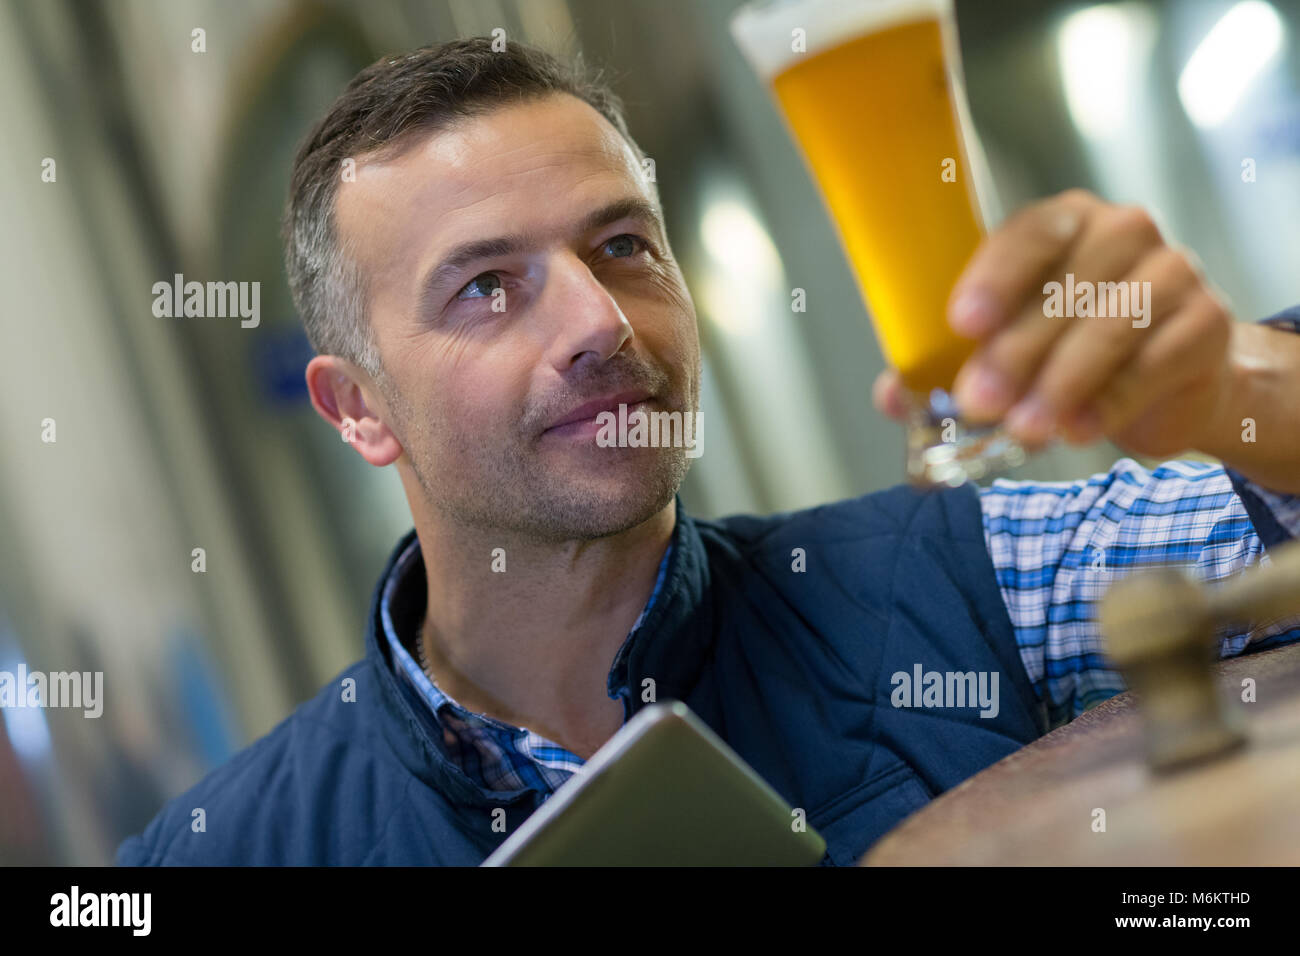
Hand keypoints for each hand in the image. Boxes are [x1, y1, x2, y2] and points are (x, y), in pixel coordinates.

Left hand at [872, 188, 1235, 457]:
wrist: (1170, 380)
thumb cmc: (1072, 348)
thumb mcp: (1006, 349)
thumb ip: (946, 364)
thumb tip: (892, 395)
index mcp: (1065, 222)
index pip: (1030, 233)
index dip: (995, 277)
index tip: (963, 325)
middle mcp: (1123, 232)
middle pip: (1066, 287)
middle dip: (1015, 352)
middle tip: (979, 402)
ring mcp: (1172, 273)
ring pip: (1111, 327)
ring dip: (1060, 384)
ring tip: (1025, 429)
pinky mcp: (1206, 325)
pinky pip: (1154, 364)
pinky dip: (1110, 403)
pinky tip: (1077, 432)